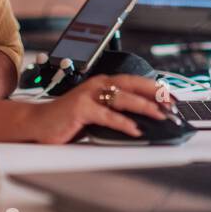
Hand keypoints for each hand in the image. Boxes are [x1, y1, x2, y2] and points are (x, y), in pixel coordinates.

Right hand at [20, 74, 173, 144]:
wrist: (38, 122)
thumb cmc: (67, 118)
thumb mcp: (96, 112)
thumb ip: (114, 111)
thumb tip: (142, 120)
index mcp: (103, 83)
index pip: (134, 82)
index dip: (155, 88)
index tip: (172, 98)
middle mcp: (97, 85)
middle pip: (132, 84)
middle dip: (155, 94)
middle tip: (172, 104)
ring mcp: (88, 95)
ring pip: (122, 97)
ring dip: (144, 106)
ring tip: (159, 115)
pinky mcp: (80, 108)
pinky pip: (107, 115)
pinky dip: (123, 123)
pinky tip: (135, 129)